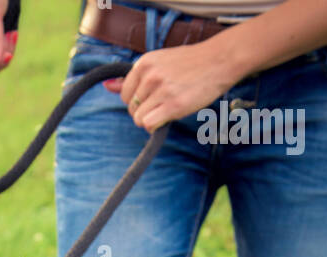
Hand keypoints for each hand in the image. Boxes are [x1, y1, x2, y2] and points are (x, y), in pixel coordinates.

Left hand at [104, 41, 238, 129]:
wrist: (219, 60)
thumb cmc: (190, 63)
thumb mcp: (159, 63)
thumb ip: (133, 77)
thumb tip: (107, 87)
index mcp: (144, 63)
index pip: (125, 95)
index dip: (137, 101)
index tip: (152, 98)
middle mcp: (150, 75)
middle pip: (131, 109)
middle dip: (144, 111)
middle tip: (163, 103)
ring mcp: (161, 90)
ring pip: (139, 119)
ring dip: (151, 120)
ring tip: (167, 109)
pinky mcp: (173, 105)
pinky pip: (149, 125)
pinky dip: (155, 127)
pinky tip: (167, 118)